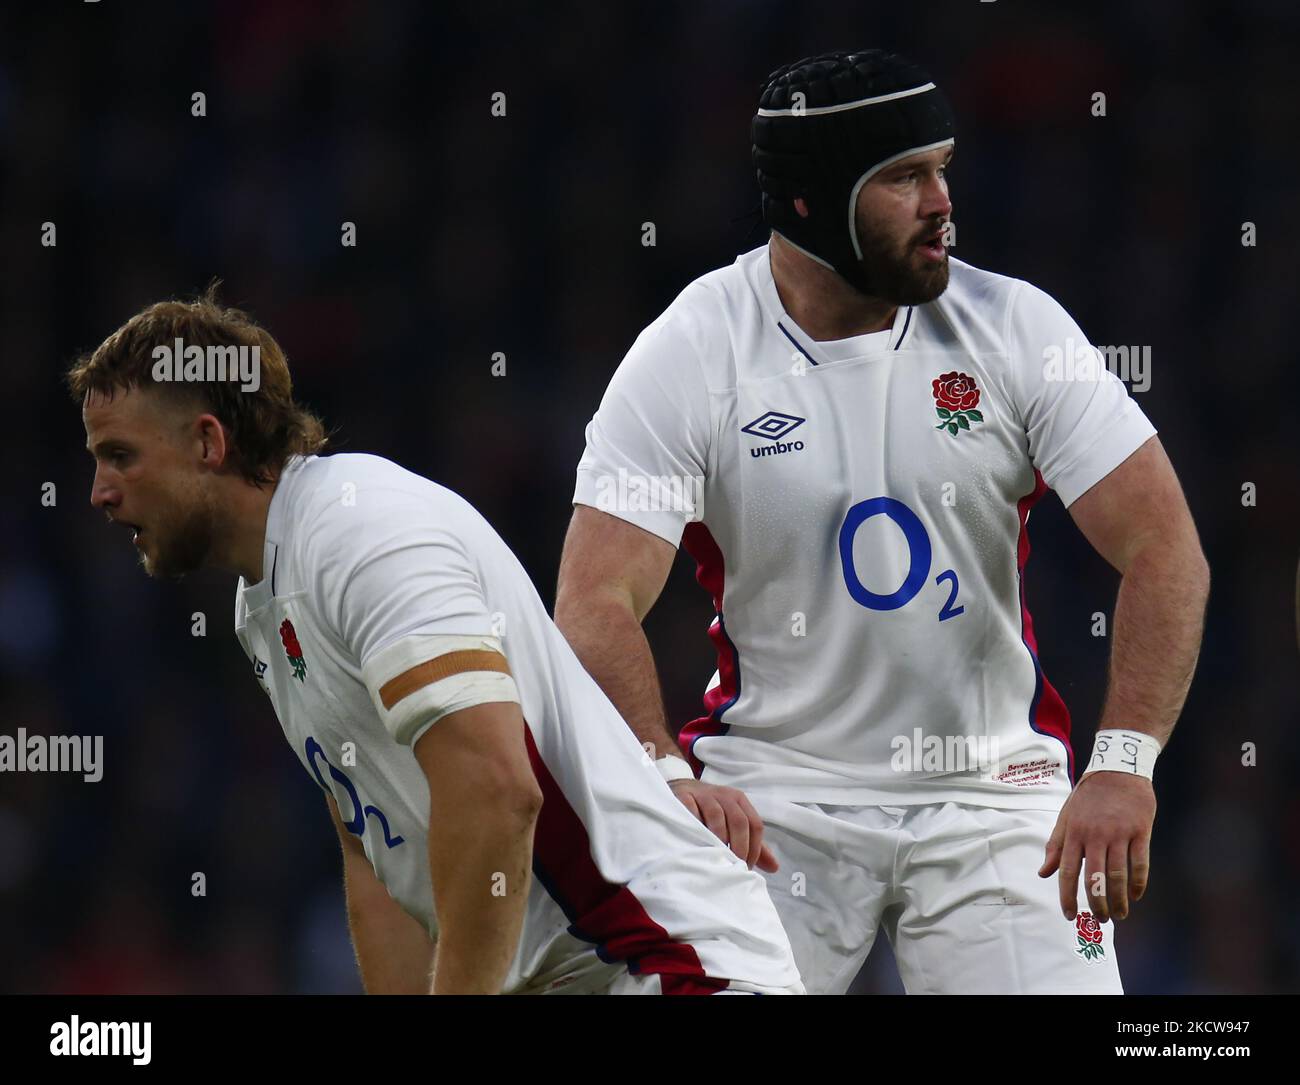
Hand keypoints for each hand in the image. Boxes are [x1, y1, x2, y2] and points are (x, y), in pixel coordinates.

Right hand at [667, 779, 777, 872]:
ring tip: (717, 856)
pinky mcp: (685, 797)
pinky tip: (697, 842)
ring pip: (717, 816)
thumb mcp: (734, 824)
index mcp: (740, 801)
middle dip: (739, 846)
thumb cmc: (712, 812)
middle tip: (733, 865)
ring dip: (719, 839)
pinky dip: (697, 827)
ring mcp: (704, 795)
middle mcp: (725, 795)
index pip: (755, 824)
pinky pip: (692, 811)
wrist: (682, 789)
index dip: (755, 848)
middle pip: (739, 820)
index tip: (747, 867)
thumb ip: (754, 846)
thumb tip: (774, 867)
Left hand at [1038, 771, 1155, 920]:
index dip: (1067, 896)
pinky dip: (1138, 883)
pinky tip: (1136, 895)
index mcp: (1074, 832)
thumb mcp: (1066, 815)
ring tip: (1119, 915)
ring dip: (1118, 900)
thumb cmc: (1089, 795)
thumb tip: (1043, 872)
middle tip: (1100, 920)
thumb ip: (1056, 845)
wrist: (1118, 768)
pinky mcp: (1140, 831)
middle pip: (1094, 879)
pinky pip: (1140, 863)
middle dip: (1096, 904)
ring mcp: (1119, 833)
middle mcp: (1095, 835)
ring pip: (1117, 875)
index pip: (1067, 871)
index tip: (1068, 915)